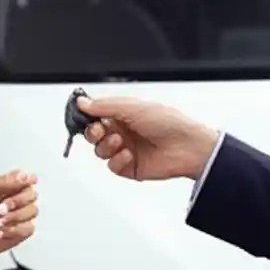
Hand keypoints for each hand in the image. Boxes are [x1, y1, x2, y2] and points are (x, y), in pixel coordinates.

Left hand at [0, 170, 37, 269]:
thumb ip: (3, 182)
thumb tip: (24, 175)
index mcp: (4, 188)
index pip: (24, 179)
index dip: (27, 180)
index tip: (27, 182)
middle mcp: (13, 202)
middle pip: (32, 194)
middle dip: (18, 200)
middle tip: (0, 208)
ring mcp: (17, 218)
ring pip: (33, 211)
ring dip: (13, 217)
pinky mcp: (18, 234)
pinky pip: (28, 228)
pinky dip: (13, 230)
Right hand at [76, 95, 219, 181]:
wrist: (188, 147)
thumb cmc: (169, 122)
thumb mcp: (133, 107)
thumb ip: (104, 106)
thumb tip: (82, 102)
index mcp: (123, 114)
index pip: (96, 114)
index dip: (87, 116)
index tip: (80, 116)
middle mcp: (123, 131)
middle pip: (94, 134)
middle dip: (93, 132)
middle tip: (98, 130)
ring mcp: (126, 149)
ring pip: (100, 151)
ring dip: (106, 146)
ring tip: (119, 142)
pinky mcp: (130, 167)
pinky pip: (112, 166)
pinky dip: (116, 160)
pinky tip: (127, 154)